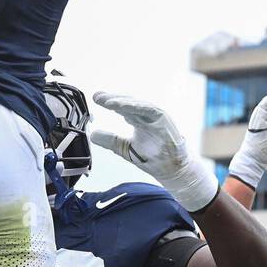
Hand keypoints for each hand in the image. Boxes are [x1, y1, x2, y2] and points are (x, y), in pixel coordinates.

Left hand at [90, 92, 218, 211]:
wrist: (172, 170)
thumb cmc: (153, 158)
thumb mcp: (125, 149)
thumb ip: (111, 141)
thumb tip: (93, 135)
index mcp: (138, 120)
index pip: (122, 107)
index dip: (109, 103)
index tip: (95, 99)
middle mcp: (146, 115)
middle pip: (128, 103)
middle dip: (113, 98)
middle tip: (97, 96)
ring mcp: (156, 116)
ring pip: (137, 104)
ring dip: (122, 101)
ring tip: (108, 102)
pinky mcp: (164, 119)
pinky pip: (149, 109)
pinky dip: (136, 106)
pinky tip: (123, 106)